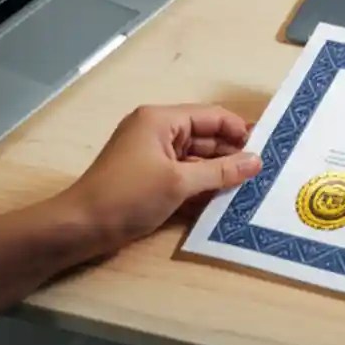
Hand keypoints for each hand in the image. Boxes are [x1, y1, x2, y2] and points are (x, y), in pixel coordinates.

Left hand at [53, 104, 261, 257]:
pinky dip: (202, 183)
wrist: (78, 228)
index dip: (239, 131)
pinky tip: (224, 198)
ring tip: (250, 186)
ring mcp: (152, 155)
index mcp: (161, 120)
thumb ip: (221, 171)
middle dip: (232, 152)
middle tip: (263, 171)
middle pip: (205, 135)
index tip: (265, 150)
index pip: (212, 116)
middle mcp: (157, 131)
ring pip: (196, 157)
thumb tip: (256, 161)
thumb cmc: (128, 197)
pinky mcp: (149, 177)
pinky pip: (184, 173)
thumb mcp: (179, 183)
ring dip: (219, 171)